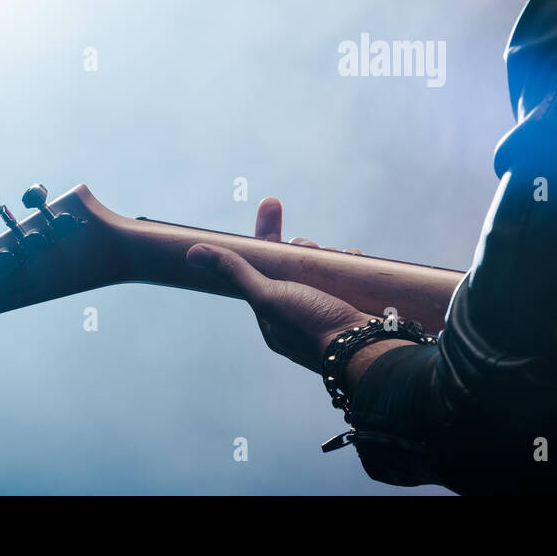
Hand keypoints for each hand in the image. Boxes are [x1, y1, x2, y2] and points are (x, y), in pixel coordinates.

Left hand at [185, 197, 383, 377]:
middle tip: (310, 246)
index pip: (262, 266)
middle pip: (295, 265)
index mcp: (273, 315)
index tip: (271, 204)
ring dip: (327, 254)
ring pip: (322, 268)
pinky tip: (353, 259)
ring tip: (335, 255)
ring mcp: (325, 310)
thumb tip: (193, 252)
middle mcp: (297, 312)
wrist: (363, 351)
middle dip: (302, 248)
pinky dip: (348, 264)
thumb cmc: (312, 326)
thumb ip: (235, 272)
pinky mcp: (349, 307)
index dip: (266, 235)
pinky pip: (346, 276)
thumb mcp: (268, 295)